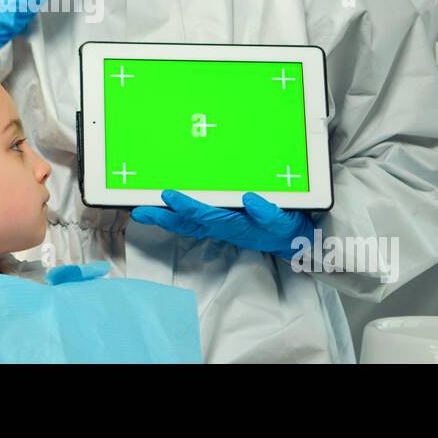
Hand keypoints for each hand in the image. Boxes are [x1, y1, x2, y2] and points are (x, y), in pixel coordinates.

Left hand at [130, 190, 315, 258]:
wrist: (298, 242)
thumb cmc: (289, 228)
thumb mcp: (286, 221)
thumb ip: (269, 213)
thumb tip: (249, 199)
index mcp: (237, 225)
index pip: (206, 215)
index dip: (186, 206)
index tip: (168, 195)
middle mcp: (226, 227)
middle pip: (190, 224)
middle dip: (164, 217)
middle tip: (140, 211)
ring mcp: (223, 226)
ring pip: (190, 224)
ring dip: (167, 218)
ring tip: (145, 211)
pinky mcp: (225, 223)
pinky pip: (196, 222)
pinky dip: (179, 217)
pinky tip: (165, 211)